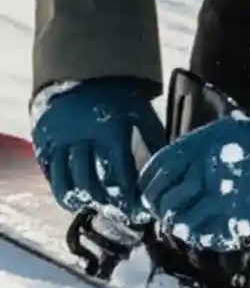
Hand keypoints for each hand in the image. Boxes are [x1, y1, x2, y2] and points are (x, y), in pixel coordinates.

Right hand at [31, 78, 165, 219]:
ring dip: (82, 201)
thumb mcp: (143, 116)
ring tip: (95, 207)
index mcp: (111, 133)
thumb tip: (168, 173)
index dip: (127, 200)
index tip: (136, 212)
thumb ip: (155, 142)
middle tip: (116, 213)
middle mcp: (81, 138)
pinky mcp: (43, 140)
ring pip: (66, 183)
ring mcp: (58, 140)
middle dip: (106, 204)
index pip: (118, 178)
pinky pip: (49, 173)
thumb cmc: (121, 100)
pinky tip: (74, 196)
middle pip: (91, 185)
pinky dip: (61, 188)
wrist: (86, 74)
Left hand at [138, 102, 249, 250]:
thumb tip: (165, 176)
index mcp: (190, 153)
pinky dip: (203, 238)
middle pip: (165, 204)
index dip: (148, 191)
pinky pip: (210, 237)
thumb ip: (186, 153)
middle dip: (162, 211)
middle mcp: (200, 177)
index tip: (152, 198)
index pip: (153, 178)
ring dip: (180, 226)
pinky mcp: (238, 219)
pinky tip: (205, 232)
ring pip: (183, 224)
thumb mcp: (212, 134)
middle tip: (168, 214)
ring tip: (185, 225)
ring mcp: (219, 200)